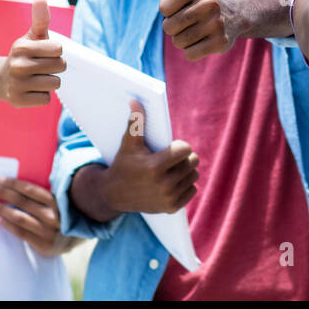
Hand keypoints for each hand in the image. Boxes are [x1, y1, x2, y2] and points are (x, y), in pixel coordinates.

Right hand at [0, 0, 64, 107]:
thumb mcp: (32, 37)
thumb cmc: (25, 56)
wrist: (1, 79)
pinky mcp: (18, 101)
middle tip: (39, 67)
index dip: (55, 52)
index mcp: (22, 47)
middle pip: (60, 66)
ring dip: (49, 82)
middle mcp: (17, 66)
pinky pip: (46, 99)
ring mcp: (16, 85)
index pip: (59, 49)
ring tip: (35, 79)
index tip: (43, 53)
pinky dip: (42, 96)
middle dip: (54, 67)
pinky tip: (30, 90)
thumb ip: (40, 19)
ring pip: (55, 84)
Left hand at [0, 176, 78, 257]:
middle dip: (2, 192)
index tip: (0, 178)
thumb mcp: (59, 201)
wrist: (73, 240)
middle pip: (21, 202)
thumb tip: (17, 183)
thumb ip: (43, 194)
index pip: (30, 190)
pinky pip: (20, 232)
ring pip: (19, 217)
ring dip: (0, 208)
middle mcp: (52, 215)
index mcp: (57, 201)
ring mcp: (47, 230)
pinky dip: (8, 224)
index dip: (14, 183)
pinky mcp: (42, 244)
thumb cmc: (61, 215)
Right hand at [95, 100, 198, 214]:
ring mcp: (168, 198)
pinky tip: (173, 182)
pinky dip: (186, 185)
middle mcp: (163, 184)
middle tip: (172, 158)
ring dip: (186, 171)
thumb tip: (136, 100)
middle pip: (193, 162)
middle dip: (184, 158)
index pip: (186, 150)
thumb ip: (135, 123)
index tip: (171, 147)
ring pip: (194, 175)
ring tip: (172, 169)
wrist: (114, 195)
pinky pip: (192, 190)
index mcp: (154, 167)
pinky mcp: (171, 208)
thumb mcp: (128, 144)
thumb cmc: (124, 164)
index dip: (180, 146)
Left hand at [159, 0, 241, 59]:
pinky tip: (203, 39)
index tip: (182, 4)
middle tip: (189, 18)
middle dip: (174, 26)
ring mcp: (218, 24)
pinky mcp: (222, 44)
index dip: (169, 9)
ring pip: (178, 42)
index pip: (163, 8)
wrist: (233, 14)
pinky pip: (190, 54)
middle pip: (169, 27)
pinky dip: (192, 50)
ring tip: (196, 28)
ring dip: (183, 38)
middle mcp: (211, 3)